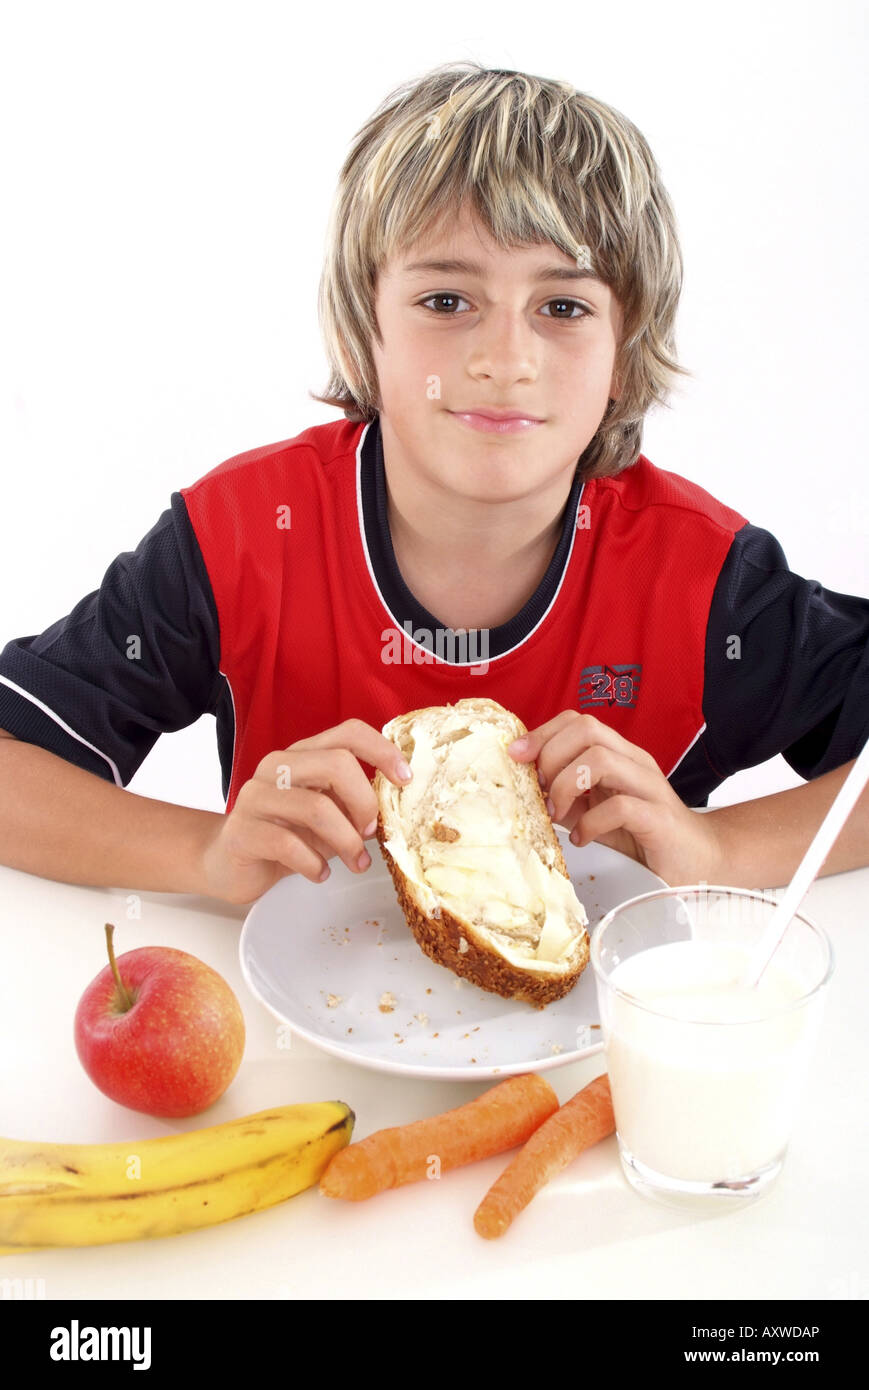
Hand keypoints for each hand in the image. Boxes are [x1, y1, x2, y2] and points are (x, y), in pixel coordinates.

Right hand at [198, 720, 412, 903]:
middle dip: (365, 804)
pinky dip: (314, 865)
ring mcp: (256, 797)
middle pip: (337, 764)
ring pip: (317, 808)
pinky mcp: (242, 831)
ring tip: (355, 862)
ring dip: (347, 842)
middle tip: (371, 834)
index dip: (382, 751)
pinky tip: (319, 874)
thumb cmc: (284, 836)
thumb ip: (352, 806)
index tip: (404, 780)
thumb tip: (394, 810)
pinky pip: (289, 845)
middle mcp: (277, 767)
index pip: (348, 733)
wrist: (227, 862)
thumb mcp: (326, 817)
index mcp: (303, 756)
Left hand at [507, 712, 722, 886]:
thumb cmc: (643, 834)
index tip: (516, 758)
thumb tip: (526, 786)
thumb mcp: (595, 809)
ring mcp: (650, 788)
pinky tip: (583, 838)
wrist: (698, 862)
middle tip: (541, 792)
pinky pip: (620, 807)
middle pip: (586, 730)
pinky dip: (591, 823)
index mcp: (619, 755)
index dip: (541, 734)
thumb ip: (567, 794)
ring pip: (601, 759)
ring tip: (557, 816)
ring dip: (566, 787)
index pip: (577, 721)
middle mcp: (635, 763)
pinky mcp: (659, 819)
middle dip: (550, 758)